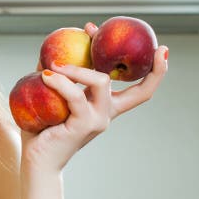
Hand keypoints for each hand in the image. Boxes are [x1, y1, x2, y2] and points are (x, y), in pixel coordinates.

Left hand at [24, 22, 167, 171]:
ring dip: (79, 67)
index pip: (141, 90)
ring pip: (102, 82)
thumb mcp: (49, 101)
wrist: (36, 162)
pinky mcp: (83, 124)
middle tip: (106, 35)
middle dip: (141, 62)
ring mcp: (98, 120)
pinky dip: (61, 82)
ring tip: (54, 63)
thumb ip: (52, 80)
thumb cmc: (41, 132)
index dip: (156, 71)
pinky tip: (45, 75)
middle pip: (139, 89)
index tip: (161, 49)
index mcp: (106, 108)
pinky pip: (75, 96)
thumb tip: (47, 53)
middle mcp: (107, 114)